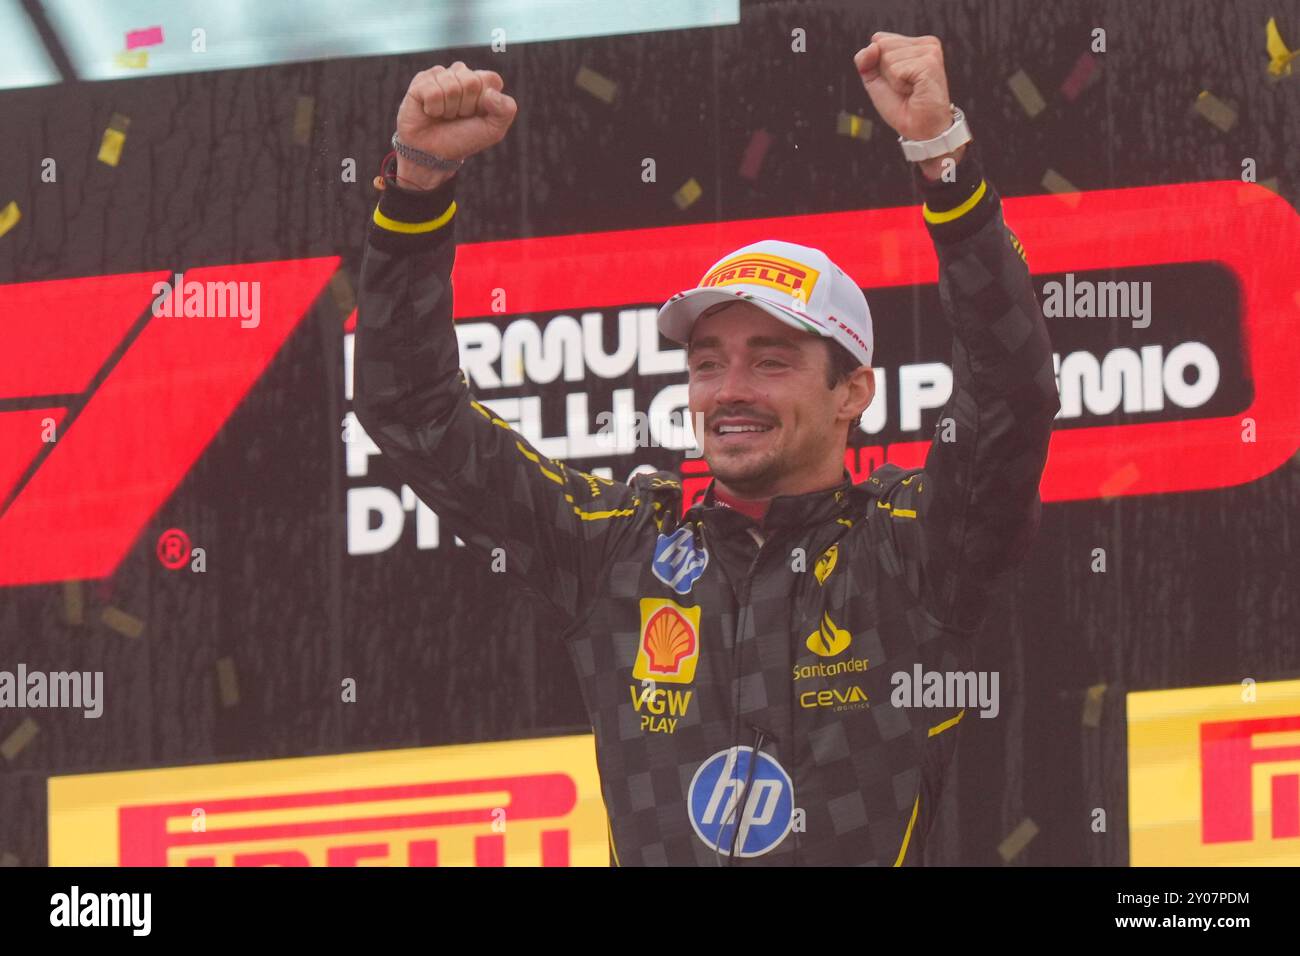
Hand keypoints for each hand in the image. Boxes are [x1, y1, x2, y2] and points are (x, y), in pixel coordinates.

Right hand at [394, 61, 517, 186]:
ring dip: (449, 109)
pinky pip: (432, 91)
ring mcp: (441, 75)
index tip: (476, 115)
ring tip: (444, 115)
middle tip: (458, 116)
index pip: (491, 79)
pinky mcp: (421, 81)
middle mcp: (461, 74)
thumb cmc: (464, 139)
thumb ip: (506, 110)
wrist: (435, 154)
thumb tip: (490, 93)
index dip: (484, 102)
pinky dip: (433, 108)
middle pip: (471, 82)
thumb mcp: (494, 130)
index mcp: (482, 82)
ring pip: (451, 86)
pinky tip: (430, 112)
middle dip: (466, 106)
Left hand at [854, 32, 953, 142]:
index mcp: (915, 44)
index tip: (896, 80)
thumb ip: (864, 60)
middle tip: (904, 87)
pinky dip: (899, 85)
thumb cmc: (901, 105)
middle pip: (882, 46)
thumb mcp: (875, 80)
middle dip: (885, 73)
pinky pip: (897, 70)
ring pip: (888, 58)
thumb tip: (872, 45)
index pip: (878, 39)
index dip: (877, 66)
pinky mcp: (930, 63)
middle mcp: (925, 44)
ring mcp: (930, 51)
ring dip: (894, 81)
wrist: (920, 128)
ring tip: (910, 90)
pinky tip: (914, 91)